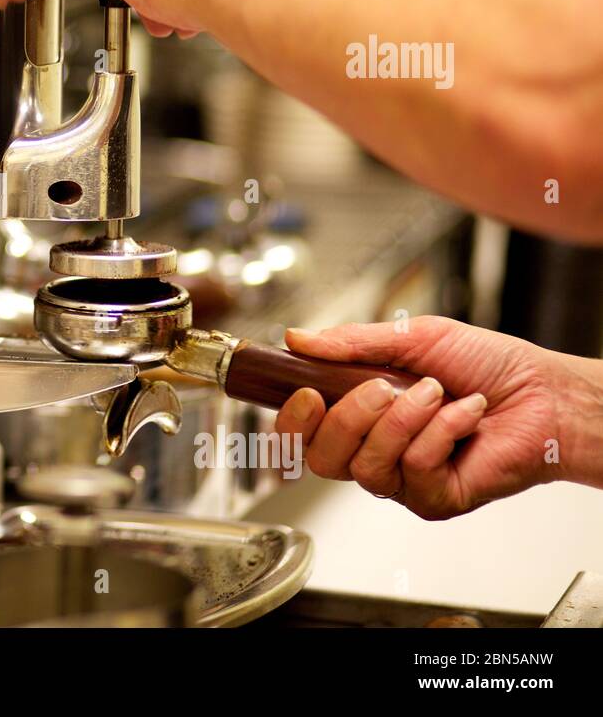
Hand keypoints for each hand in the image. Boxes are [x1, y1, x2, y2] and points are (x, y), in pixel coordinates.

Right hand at [273, 316, 602, 518]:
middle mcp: (375, 452)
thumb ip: (352, 341)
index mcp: (360, 415)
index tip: (308, 394)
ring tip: (435, 392)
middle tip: (381, 387)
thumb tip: (298, 339)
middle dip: (348, 418)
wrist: (544, 391)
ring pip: (367, 466)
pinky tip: (465, 414)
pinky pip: (415, 470)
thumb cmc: (487, 364)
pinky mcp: (435, 499)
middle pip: (323, 458)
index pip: (303, 435)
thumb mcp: (413, 338)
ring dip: (402, 420)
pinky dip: (441, 432)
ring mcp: (404, 480)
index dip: (293, 422)